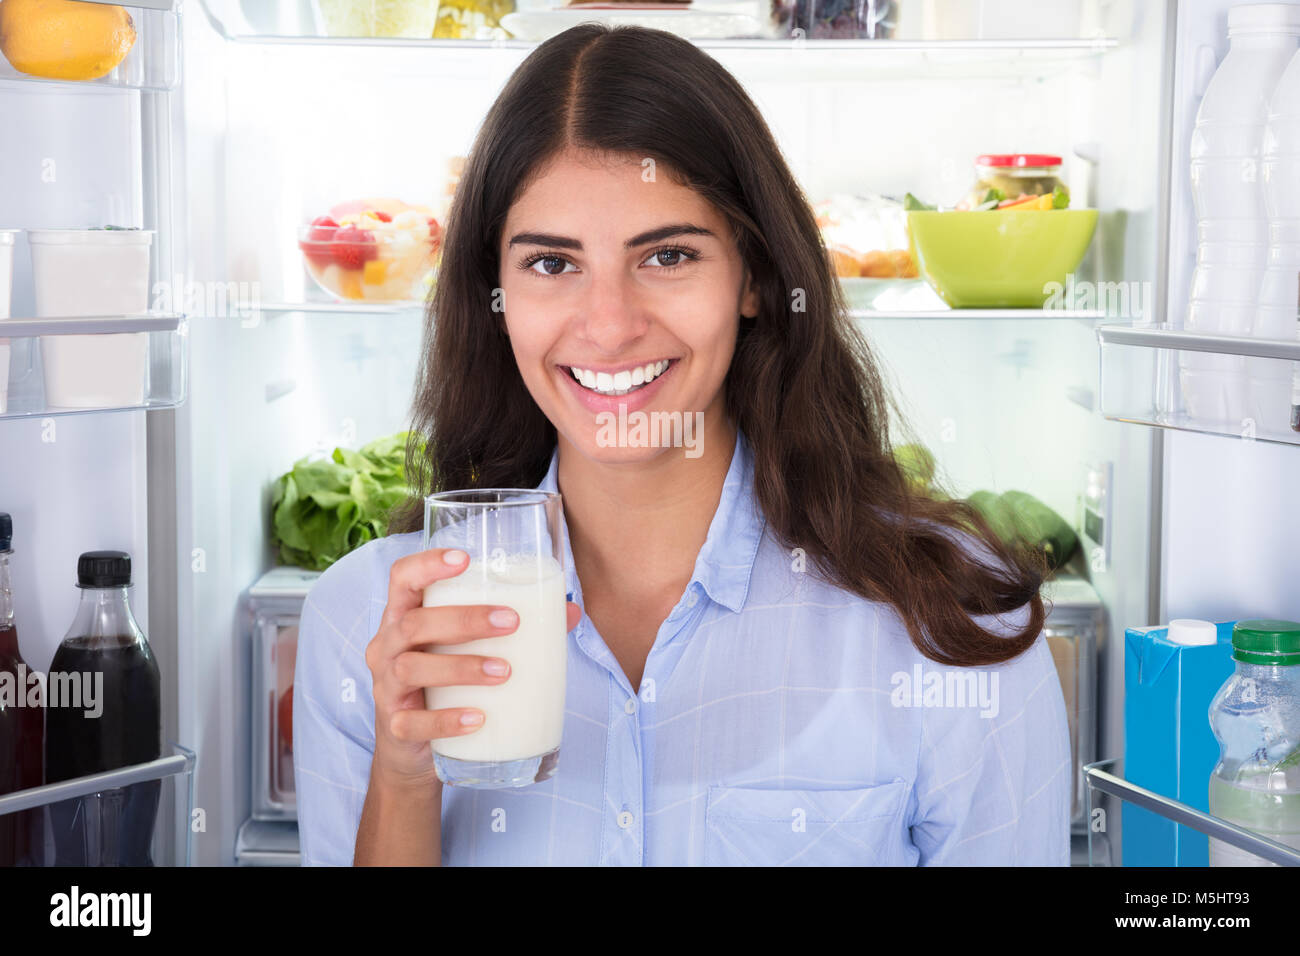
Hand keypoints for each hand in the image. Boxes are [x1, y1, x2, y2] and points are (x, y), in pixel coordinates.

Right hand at [364, 547, 581, 787]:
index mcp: (403, 617)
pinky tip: (478, 718)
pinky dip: (447, 720)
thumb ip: (512, 627)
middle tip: (512, 622)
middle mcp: (386, 647)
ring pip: (411, 668)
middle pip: (413, 623)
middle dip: (463, 620)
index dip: (426, 564)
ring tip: (504, 671)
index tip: (464, 559)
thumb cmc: (445, 681)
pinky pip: (413, 723)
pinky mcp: (395, 727)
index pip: (401, 578)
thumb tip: (568, 611)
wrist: (413, 745)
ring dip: (461, 667)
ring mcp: (387, 688)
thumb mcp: (468, 647)